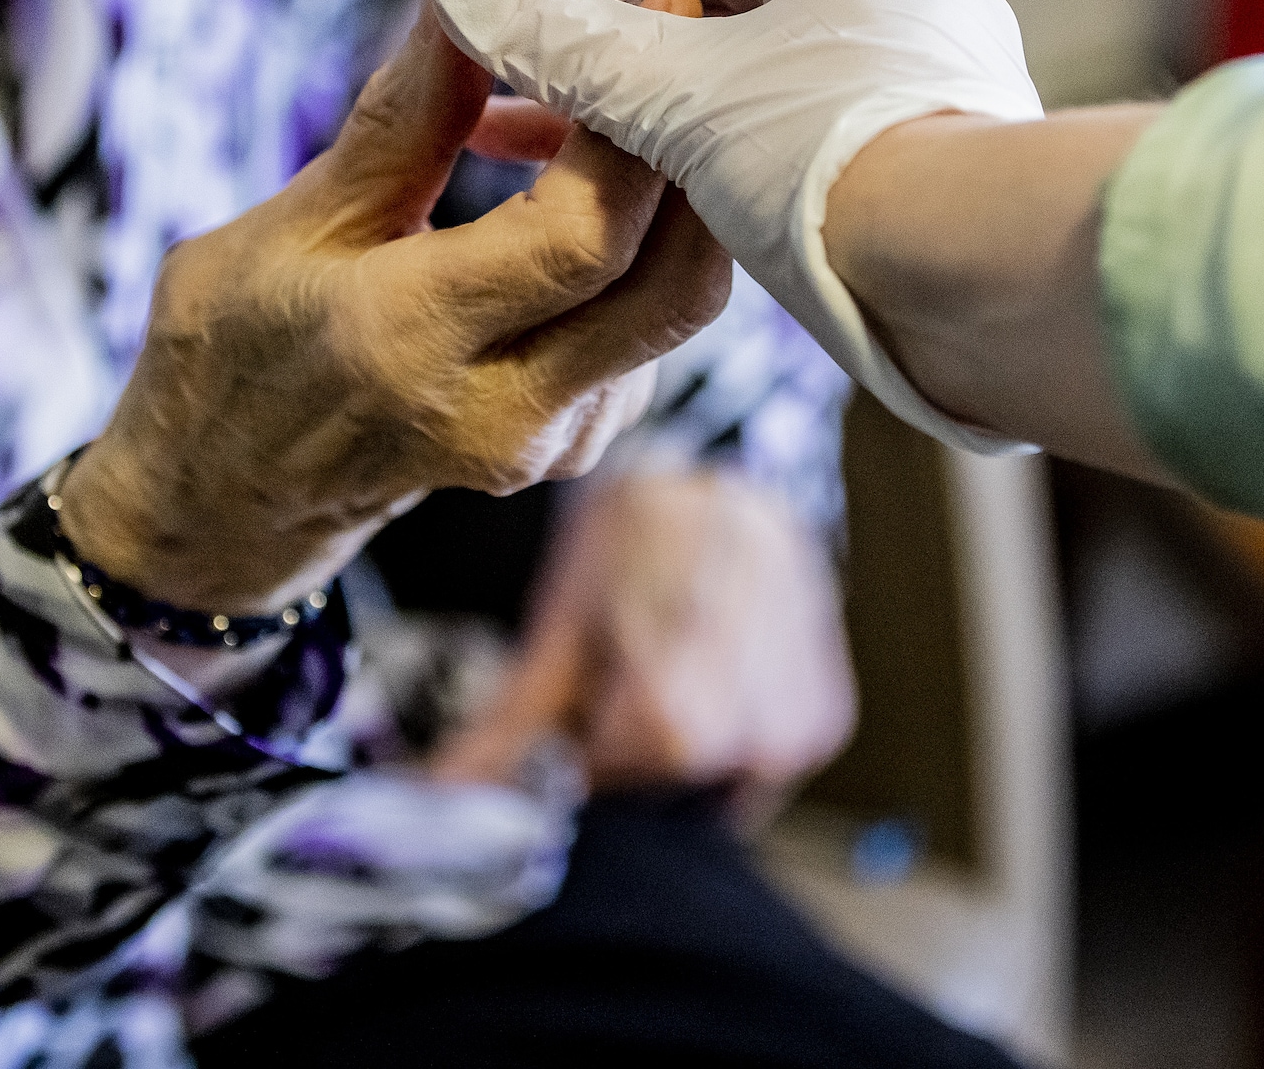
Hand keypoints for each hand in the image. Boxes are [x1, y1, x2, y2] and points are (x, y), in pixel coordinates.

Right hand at [57, 0, 732, 616]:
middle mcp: (498, 413)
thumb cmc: (234, 348)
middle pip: (668, 282)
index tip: (651, 13)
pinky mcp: (572, 445)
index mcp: (408, 342)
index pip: (579, 239)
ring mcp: (545, 445)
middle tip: (676, 42)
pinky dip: (639, 245)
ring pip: (672, 305)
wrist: (226, 499)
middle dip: (689, 154)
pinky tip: (581, 181)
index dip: (634, 126)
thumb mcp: (291, 222)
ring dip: (666, 194)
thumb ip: (403, 120)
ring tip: (607, 98)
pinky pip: (647, 331)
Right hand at [432, 0, 1041, 449]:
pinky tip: (633, 182)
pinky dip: (705, 137)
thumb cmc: (841, 163)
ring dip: (648, 86)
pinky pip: (784, 121)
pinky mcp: (913, 155)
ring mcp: (911, 74)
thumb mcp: (677, 95)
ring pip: (749, 58)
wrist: (982, 286)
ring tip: (546, 126)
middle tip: (525, 46)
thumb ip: (567, 44)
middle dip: (612, 15)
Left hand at [432, 473, 855, 827]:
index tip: (582, 699)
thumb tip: (434, 796)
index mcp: (678, 718)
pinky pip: (765, 759)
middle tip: (628, 671)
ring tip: (674, 657)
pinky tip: (718, 663)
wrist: (733, 468)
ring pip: (717, 782)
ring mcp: (802, 728)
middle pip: (665, 787)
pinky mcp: (829, 717)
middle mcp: (755, 736)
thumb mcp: (560, 629)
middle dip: (633, 749)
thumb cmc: (634, 539)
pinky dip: (732, 728)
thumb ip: (504, 729)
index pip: (611, 787)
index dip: (586, 747)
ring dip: (683, 741)